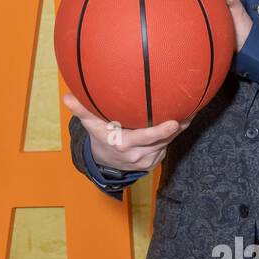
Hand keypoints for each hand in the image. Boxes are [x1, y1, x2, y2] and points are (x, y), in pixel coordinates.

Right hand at [62, 93, 191, 172]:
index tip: (173, 122)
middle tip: (190, 111)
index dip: (161, 132)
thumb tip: (66, 97)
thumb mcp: (90, 125)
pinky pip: (168, 146)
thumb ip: (81, 110)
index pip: (145, 138)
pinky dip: (176, 134)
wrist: (105, 161)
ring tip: (192, 110)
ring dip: (180, 128)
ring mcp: (148, 160)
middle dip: (177, 127)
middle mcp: (138, 154)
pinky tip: (186, 117)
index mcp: (124, 145)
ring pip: (168, 142)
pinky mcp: (155, 160)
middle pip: (162, 140)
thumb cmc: (100, 136)